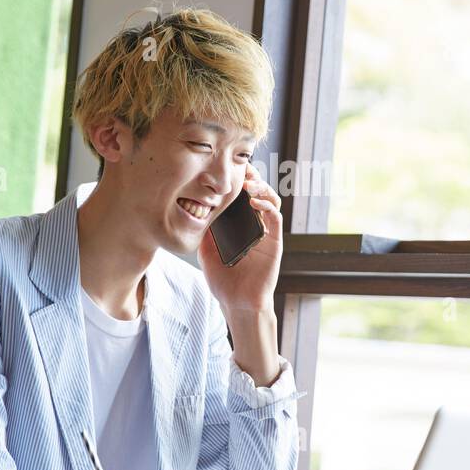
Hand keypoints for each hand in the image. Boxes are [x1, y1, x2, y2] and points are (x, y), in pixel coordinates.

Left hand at [196, 163, 282, 313]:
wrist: (236, 303)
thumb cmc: (223, 279)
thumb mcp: (206, 249)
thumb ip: (204, 230)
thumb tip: (194, 209)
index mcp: (240, 224)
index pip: (243, 195)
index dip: (239, 179)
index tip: (228, 167)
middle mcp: (255, 225)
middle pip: (259, 192)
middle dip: (252, 177)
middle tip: (241, 168)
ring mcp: (266, 232)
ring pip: (271, 200)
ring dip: (261, 188)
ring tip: (248, 184)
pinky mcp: (274, 242)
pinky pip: (275, 218)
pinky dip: (266, 206)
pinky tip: (254, 202)